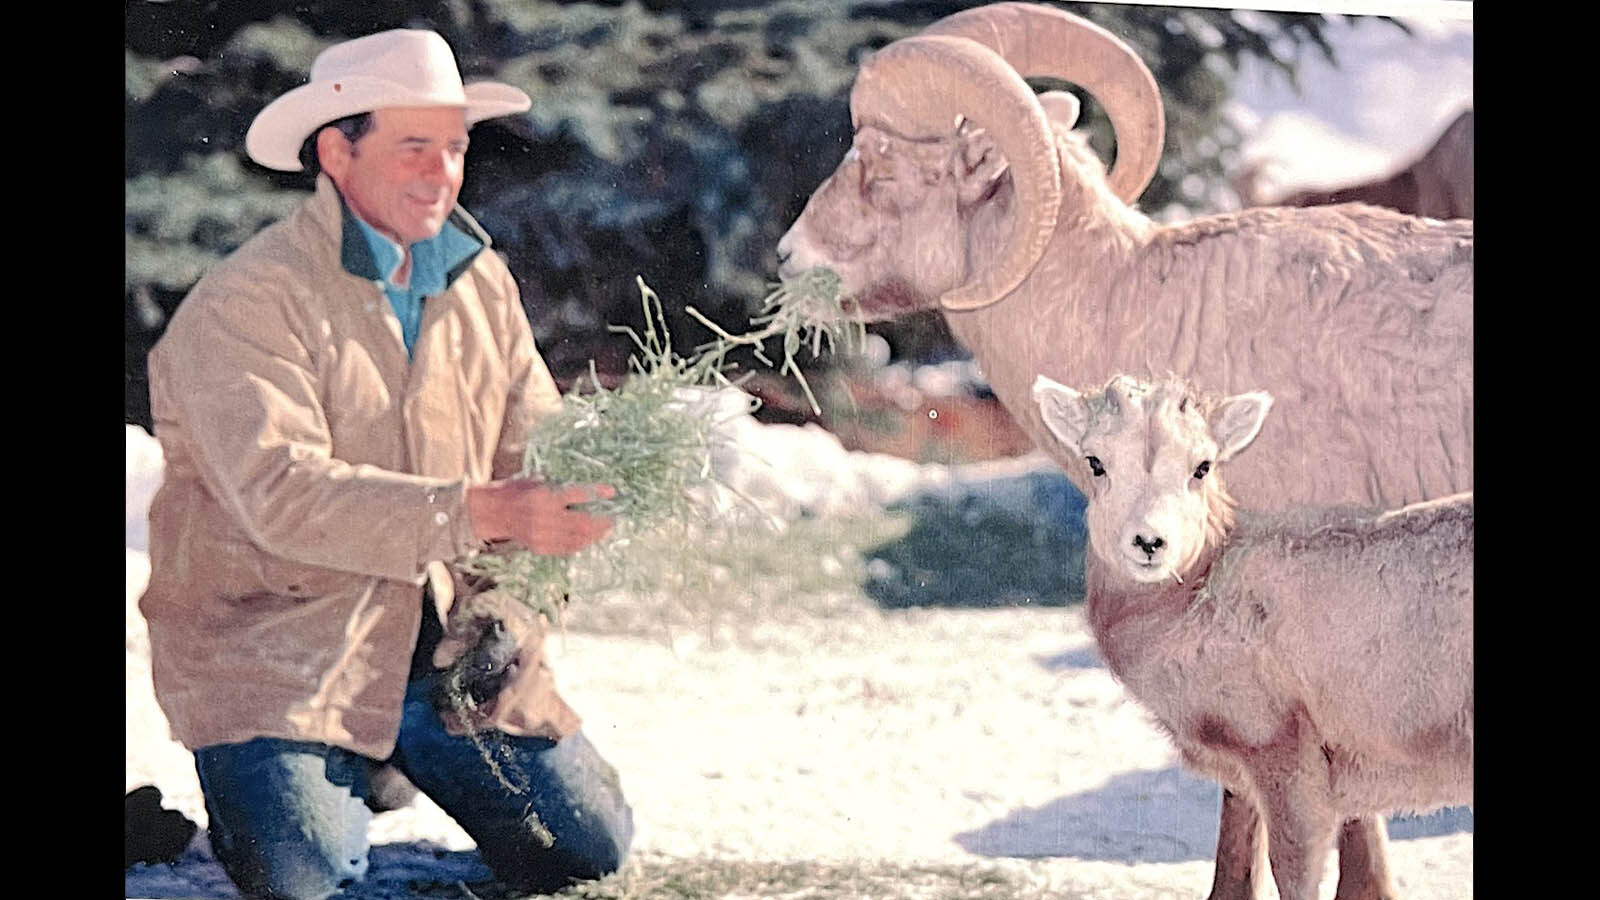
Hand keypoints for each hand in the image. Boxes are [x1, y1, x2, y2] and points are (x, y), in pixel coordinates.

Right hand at [465, 479, 616, 554]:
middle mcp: (544, 517)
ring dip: (594, 535)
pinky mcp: (539, 547)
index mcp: (544, 496)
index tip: (612, 492)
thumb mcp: (536, 481)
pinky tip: (589, 539)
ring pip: (577, 538)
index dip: (597, 493)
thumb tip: (586, 491)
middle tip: (613, 518)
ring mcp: (542, 535)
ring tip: (604, 530)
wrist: (493, 512)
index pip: (578, 494)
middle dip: (601, 521)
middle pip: (582, 522)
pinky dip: (580, 544)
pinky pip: (566, 549)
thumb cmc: (516, 491)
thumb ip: (558, 487)